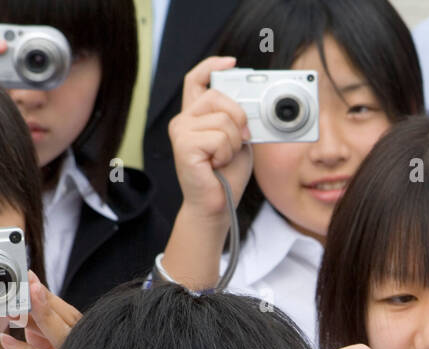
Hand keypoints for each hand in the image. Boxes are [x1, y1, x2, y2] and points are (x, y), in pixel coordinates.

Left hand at [0, 271, 82, 348]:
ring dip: (40, 315)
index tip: (29, 276)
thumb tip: (19, 312)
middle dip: (44, 299)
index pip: (63, 309)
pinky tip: (6, 340)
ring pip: (59, 333)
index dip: (45, 293)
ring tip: (16, 305)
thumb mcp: (48, 345)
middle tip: (28, 282)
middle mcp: (80, 342)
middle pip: (65, 316)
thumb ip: (38, 328)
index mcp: (79, 332)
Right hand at [170, 56, 254, 223]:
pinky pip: (219, 138)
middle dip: (238, 117)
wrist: (216, 206)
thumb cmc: (225, 176)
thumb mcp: (238, 140)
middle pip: (217, 96)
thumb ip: (238, 119)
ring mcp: (180, 131)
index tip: (232, 62)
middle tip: (239, 140)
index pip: (196, 80)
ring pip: (223, 120)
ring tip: (223, 158)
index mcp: (195, 116)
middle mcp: (183, 120)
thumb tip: (249, 102)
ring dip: (234, 143)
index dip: (212, 66)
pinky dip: (226, 153)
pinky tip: (216, 165)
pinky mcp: (183, 145)